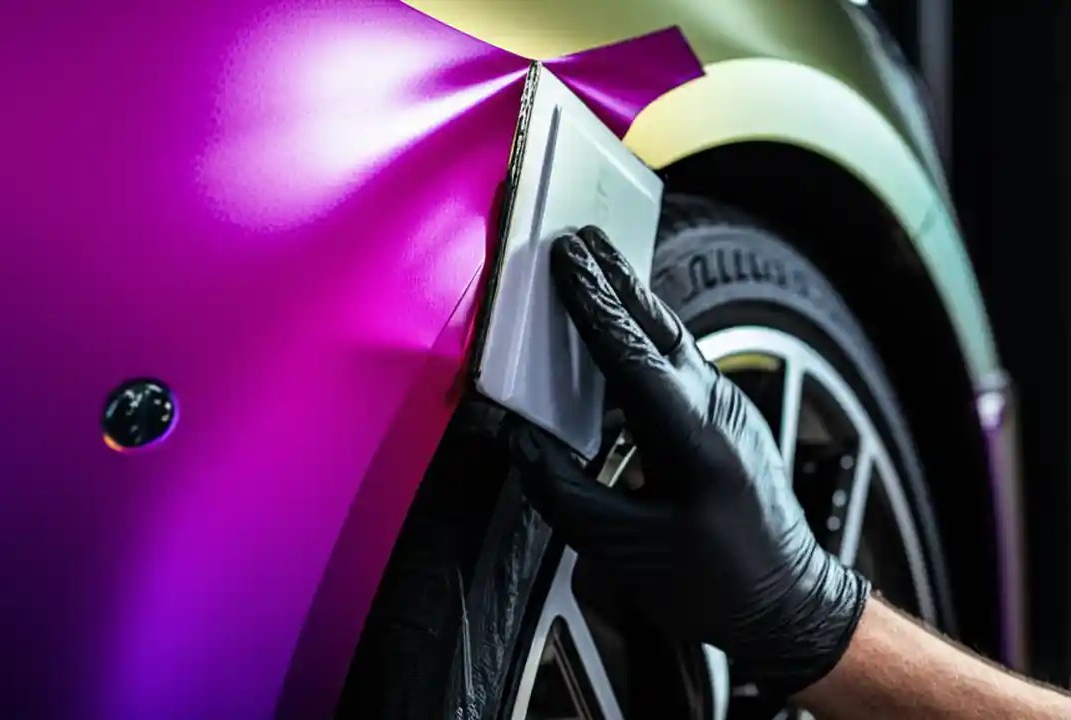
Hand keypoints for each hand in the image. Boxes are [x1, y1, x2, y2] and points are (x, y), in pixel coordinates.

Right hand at [509, 226, 869, 694]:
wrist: (790, 604)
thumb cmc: (718, 585)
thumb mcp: (626, 549)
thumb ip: (564, 492)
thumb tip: (520, 443)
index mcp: (694, 437)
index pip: (632, 353)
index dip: (592, 304)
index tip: (563, 258)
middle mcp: (716, 408)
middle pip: (658, 325)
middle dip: (614, 276)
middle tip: (577, 236)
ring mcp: (726, 409)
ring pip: (671, 337)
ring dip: (628, 300)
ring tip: (592, 267)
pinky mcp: (724, 419)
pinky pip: (676, 361)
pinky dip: (641, 335)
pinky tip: (618, 331)